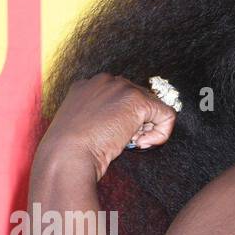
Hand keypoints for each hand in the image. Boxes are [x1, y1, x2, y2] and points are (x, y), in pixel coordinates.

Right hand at [33, 73, 179, 179]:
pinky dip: (161, 134)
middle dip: (137, 124)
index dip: (125, 120)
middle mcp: (104, 81)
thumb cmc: (69, 150)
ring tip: (129, 143)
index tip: (115, 137)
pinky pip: (167, 115)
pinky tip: (141, 144)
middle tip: (125, 142)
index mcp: (87, 86)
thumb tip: (122, 125)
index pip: (121, 98)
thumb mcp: (81, 127)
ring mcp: (121, 88)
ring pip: (154, 106)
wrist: (67, 154)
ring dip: (147, 130)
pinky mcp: (137, 101)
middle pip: (139, 99)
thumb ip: (99, 118)